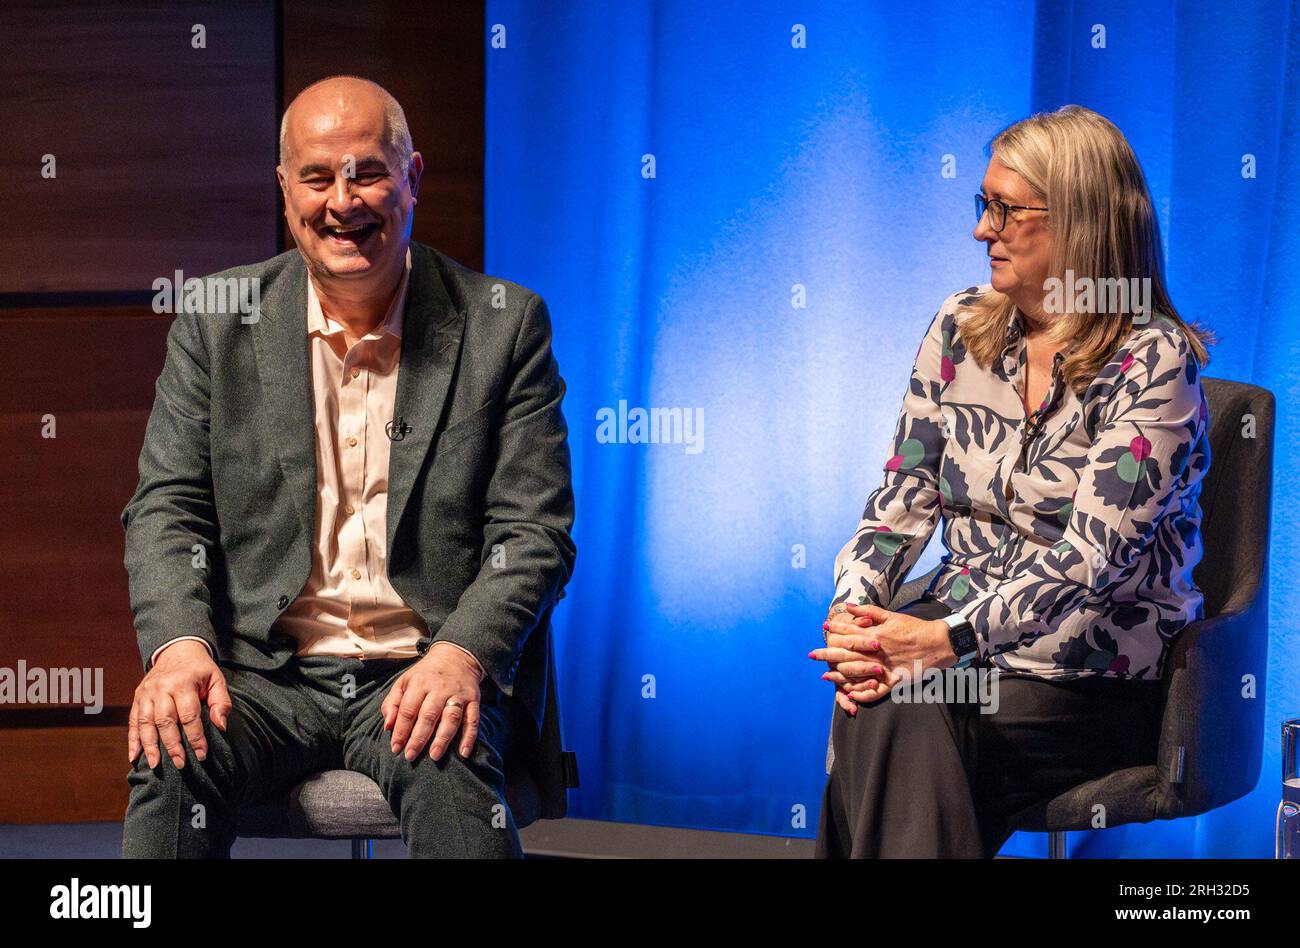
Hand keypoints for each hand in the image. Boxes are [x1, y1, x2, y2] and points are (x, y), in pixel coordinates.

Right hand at [129, 639, 230, 768]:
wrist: (177, 650)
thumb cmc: (200, 669)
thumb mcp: (216, 679)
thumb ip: (221, 702)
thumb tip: (221, 726)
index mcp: (183, 683)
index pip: (189, 716)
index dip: (195, 737)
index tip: (202, 755)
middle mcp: (161, 688)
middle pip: (165, 722)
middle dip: (172, 746)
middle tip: (181, 764)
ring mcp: (146, 693)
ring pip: (145, 723)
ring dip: (150, 746)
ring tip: (155, 765)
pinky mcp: (137, 698)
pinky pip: (133, 721)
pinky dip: (132, 740)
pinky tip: (134, 757)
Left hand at [381, 643, 482, 761]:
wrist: (456, 656)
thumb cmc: (425, 674)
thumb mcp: (404, 681)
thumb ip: (392, 702)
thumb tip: (387, 726)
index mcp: (419, 683)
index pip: (408, 710)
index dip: (401, 730)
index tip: (396, 748)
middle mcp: (439, 688)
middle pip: (429, 715)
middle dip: (419, 737)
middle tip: (411, 756)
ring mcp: (458, 694)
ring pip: (451, 718)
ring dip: (443, 738)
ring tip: (434, 756)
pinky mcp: (473, 699)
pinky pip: (473, 719)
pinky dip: (470, 736)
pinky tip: (463, 752)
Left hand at [812, 603, 954, 704]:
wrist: (938, 643)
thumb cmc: (914, 628)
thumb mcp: (892, 615)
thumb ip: (869, 612)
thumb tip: (849, 606)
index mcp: (875, 634)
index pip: (849, 633)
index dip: (835, 631)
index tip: (823, 629)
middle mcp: (876, 652)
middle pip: (846, 654)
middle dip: (827, 654)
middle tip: (812, 655)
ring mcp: (884, 668)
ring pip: (856, 673)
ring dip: (839, 675)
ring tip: (825, 676)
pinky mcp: (894, 681)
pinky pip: (874, 691)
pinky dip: (861, 694)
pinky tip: (849, 694)